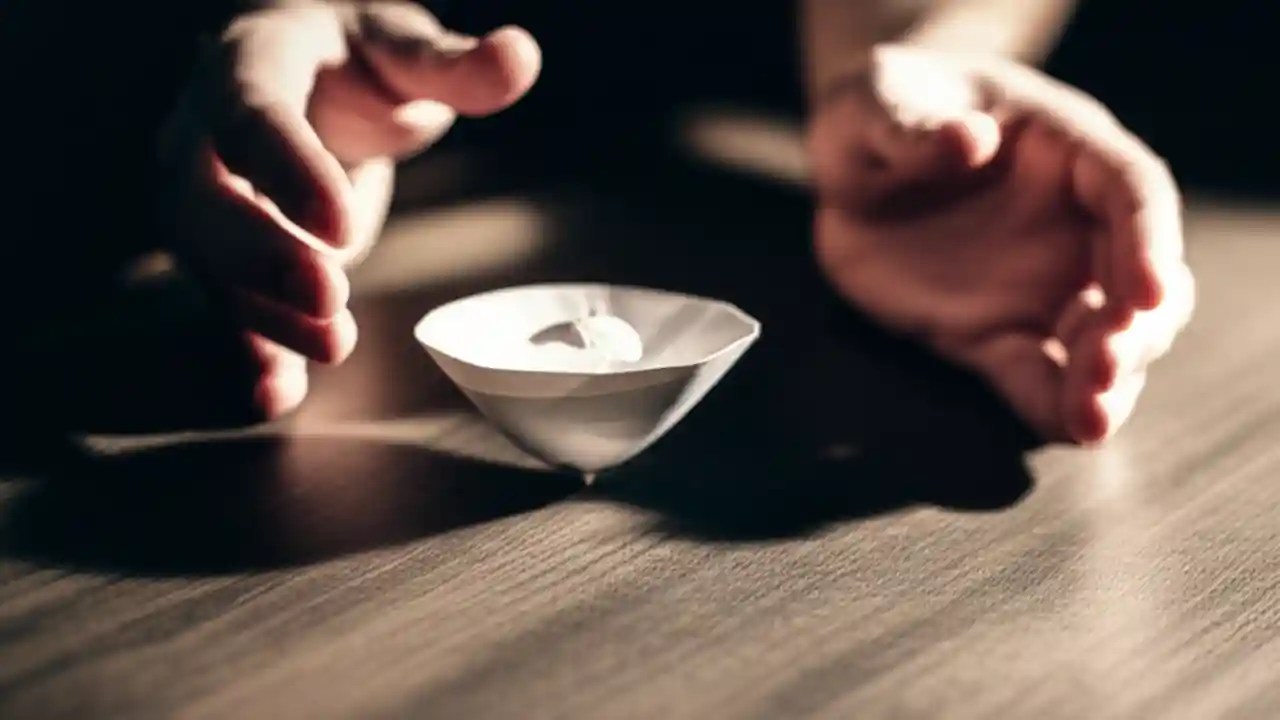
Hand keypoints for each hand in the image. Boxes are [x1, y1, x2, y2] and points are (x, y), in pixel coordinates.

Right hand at [158, 0, 539, 416]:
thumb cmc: (355, 57)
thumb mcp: (403, 46)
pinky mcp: (231, 251)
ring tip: (332, 346)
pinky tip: (278, 396)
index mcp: (249, 64)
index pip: (252, 118)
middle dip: (264, 258)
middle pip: (207, 202)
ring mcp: (208, 197)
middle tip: (329, 297)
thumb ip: (451, 63)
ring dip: (266, 314)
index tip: (338, 225)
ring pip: (211, 263)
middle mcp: (203, 132)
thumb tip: (519, 56)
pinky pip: (230, 303)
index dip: (288, 172)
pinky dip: (254, 352)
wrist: (310, 75)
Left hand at [809, 44, 1193, 443]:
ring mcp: (1038, 286)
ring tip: (1091, 416)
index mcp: (1063, 149)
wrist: (851, 163)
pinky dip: (1057, 407)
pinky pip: (1037, 377)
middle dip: (1134, 328)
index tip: (1150, 290)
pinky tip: (1072, 431)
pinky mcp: (992, 334)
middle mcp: (1071, 224)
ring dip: (1109, 380)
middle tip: (1104, 364)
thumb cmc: (880, 111)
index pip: (1131, 190)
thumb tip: (970, 140)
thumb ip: (914, 126)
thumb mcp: (878, 104)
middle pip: (1136, 279)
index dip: (1149, 241)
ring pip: (1104, 340)